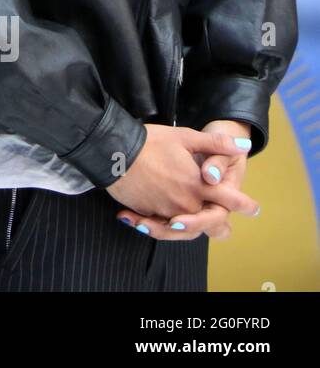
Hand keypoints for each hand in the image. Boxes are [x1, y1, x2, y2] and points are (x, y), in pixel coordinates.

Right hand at [114, 120, 257, 240]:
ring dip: (190, 227)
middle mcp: (186, 203)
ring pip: (186, 230)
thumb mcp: (184, 137)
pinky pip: (161, 227)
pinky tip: (157, 218)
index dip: (244, 204)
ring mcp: (166, 211)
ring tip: (188, 222)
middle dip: (219, 224)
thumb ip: (215, 144)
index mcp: (198, 185)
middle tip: (223, 224)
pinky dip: (161, 226)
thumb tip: (244, 146)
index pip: (229, 199)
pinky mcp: (148, 214)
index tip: (254, 208)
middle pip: (211, 224)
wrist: (113, 152)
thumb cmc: (150, 142)